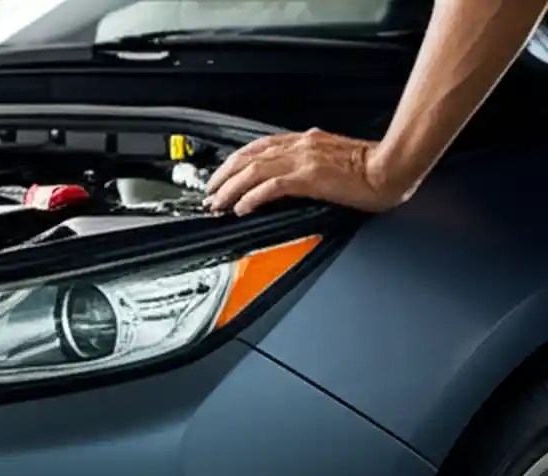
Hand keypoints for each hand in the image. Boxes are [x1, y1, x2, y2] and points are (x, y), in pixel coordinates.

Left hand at [205, 128, 409, 214]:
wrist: (392, 168)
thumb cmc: (370, 166)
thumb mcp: (330, 158)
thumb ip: (308, 160)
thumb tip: (288, 176)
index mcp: (305, 140)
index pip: (258, 147)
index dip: (235, 162)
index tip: (221, 177)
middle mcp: (300, 145)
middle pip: (248, 157)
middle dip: (223, 175)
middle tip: (210, 192)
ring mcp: (303, 160)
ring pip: (253, 171)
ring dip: (230, 188)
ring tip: (217, 203)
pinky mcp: (309, 177)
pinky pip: (271, 187)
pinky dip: (252, 196)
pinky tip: (241, 207)